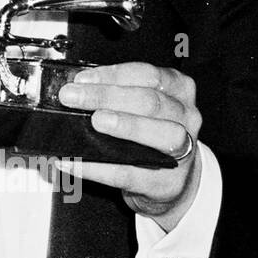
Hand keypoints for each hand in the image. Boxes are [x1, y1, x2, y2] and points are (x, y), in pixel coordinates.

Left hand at [57, 61, 201, 231]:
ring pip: (156, 133)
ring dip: (123, 125)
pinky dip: (98, 168)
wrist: (171, 179)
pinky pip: (129, 173)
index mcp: (178, 89)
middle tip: (72, 97)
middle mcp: (185, 116)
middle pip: (149, 101)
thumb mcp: (142, 105)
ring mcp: (181, 150)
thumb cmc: (151, 133)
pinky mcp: (164, 182)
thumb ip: (116, 92)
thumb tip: (74, 89)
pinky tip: (74, 162)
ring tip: (94, 122)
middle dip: (106, 97)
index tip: (82, 80)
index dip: (113, 75)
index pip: (148, 75)